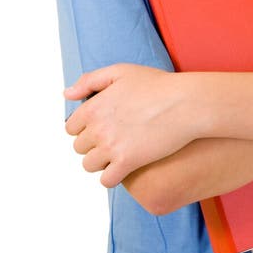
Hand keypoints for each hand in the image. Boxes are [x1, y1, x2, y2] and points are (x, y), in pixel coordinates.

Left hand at [64, 63, 194, 187]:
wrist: (186, 103)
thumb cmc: (157, 85)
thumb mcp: (120, 72)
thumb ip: (90, 81)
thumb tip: (67, 94)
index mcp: (94, 106)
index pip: (71, 128)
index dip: (85, 128)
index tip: (101, 126)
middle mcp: (98, 128)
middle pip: (79, 147)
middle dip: (93, 144)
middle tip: (113, 138)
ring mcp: (112, 147)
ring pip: (89, 165)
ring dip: (100, 161)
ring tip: (117, 153)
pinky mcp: (128, 162)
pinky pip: (106, 181)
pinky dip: (112, 177)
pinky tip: (124, 167)